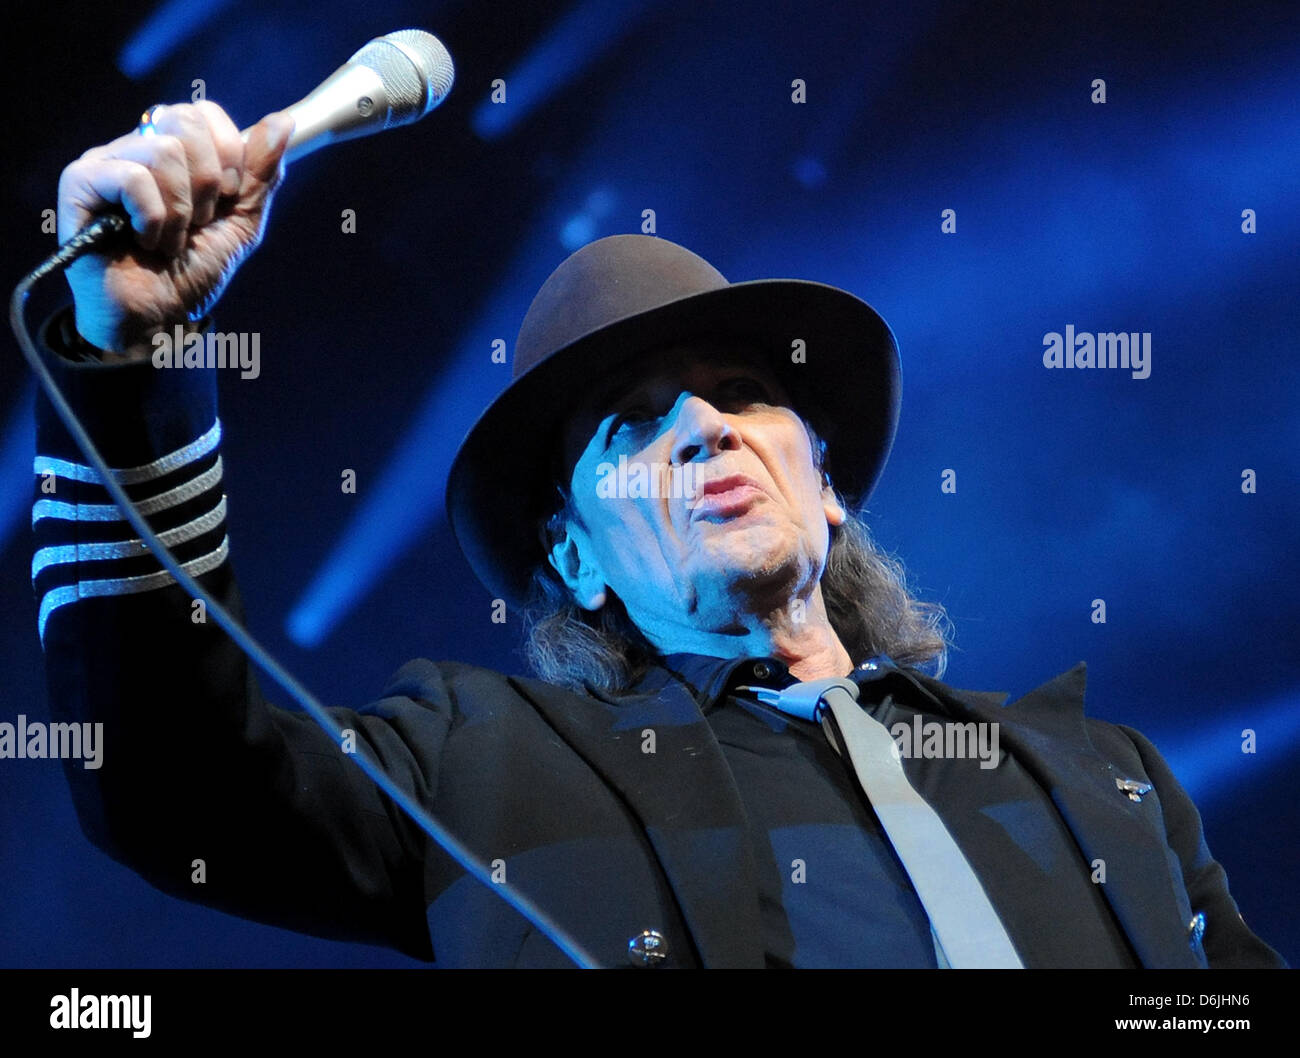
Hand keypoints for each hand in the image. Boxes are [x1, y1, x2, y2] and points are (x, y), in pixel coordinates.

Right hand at [57, 101, 293, 357]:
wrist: (160, 318)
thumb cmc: (192, 273)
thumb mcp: (241, 223)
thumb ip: (262, 175)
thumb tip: (284, 121)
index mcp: (174, 151)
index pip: (204, 113)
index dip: (228, 156)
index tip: (226, 200)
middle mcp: (137, 147)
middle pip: (185, 123)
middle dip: (207, 185)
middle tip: (195, 223)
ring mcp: (106, 161)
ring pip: (163, 151)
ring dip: (180, 212)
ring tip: (169, 240)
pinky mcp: (79, 182)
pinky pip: (131, 177)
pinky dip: (152, 218)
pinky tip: (142, 240)